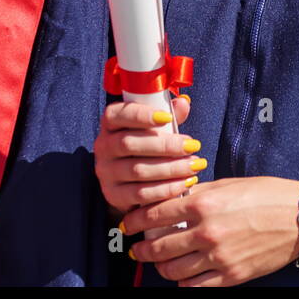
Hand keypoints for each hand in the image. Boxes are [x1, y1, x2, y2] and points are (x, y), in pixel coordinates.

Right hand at [94, 95, 199, 213]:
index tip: (168, 117)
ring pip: (137, 170)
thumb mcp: (157, 126)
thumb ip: (169, 114)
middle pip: (129, 144)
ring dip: (171, 168)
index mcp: (111, 123)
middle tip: (193, 146)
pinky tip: (186, 182)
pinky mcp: (113, 195)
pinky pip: (141, 194)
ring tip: (194, 165)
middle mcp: (103, 146)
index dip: (141, 115)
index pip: (118, 114)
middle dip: (165, 145)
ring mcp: (106, 172)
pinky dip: (166, 189)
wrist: (133, 180)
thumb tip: (183, 103)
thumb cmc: (148, 144)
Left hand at [124, 176, 298, 286]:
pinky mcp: (231, 276)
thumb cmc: (266, 194)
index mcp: (203, 203)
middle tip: (136, 249)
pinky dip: (183, 282)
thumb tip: (172, 202)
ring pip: (172, 270)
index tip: (130, 224)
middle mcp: (206, 232)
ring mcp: (218, 257)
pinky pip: (195, 286)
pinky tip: (182, 275)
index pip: (155, 214)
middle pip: (159, 247)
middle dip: (142, 249)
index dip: (136, 221)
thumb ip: (198, 194)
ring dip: (160, 267)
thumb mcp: (227, 184)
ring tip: (159, 262)